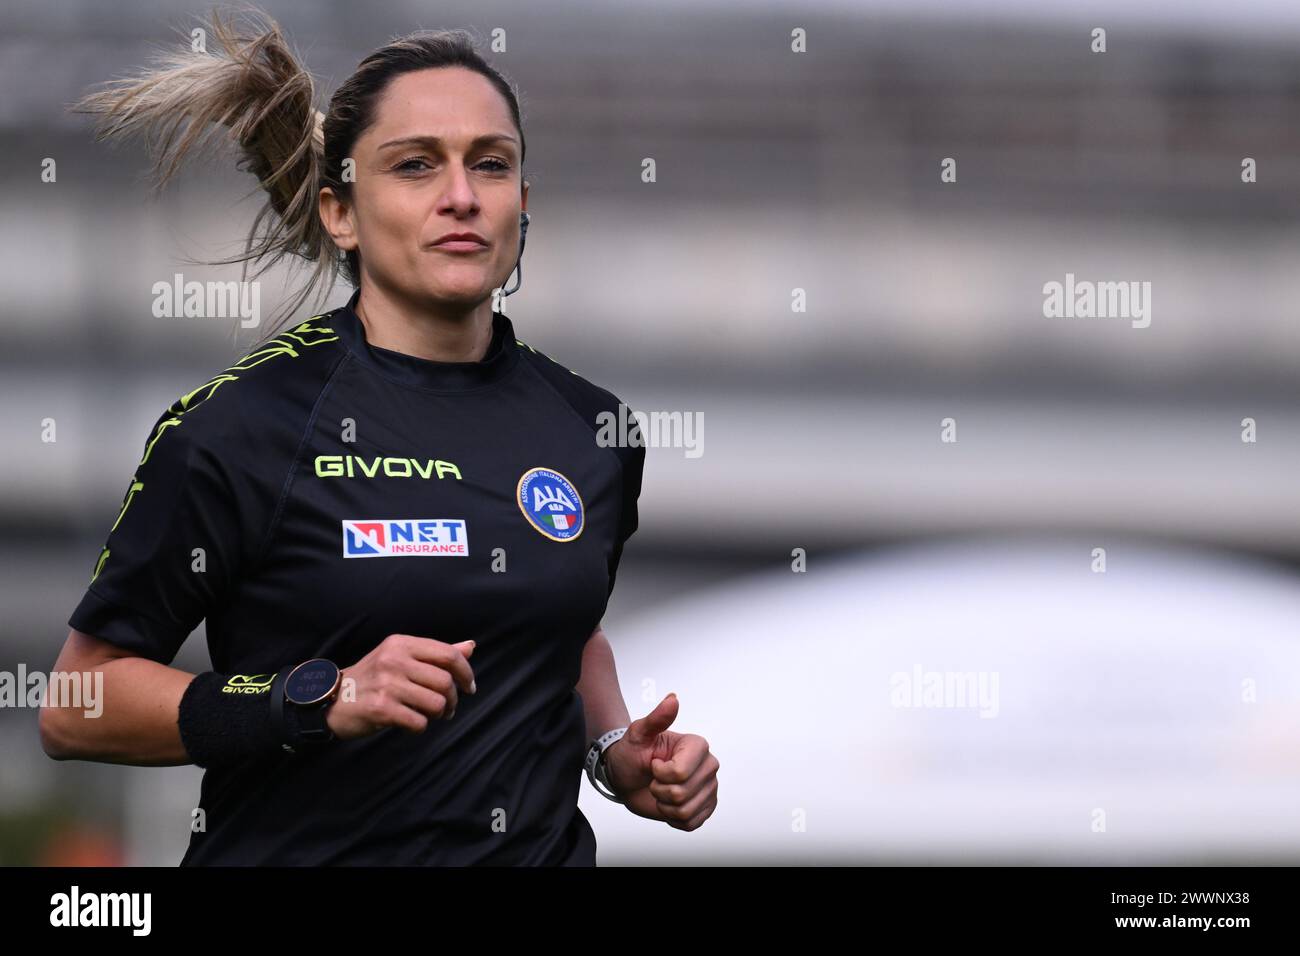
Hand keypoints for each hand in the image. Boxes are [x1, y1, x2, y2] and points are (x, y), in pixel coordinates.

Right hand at [326, 635, 475, 739]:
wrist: (332, 700)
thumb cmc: (373, 679)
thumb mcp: (400, 657)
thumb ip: (436, 654)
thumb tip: (470, 646)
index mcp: (401, 644)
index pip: (448, 654)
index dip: (466, 672)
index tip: (469, 687)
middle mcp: (393, 660)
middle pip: (445, 681)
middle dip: (453, 698)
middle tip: (449, 707)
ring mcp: (386, 684)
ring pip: (436, 703)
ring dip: (440, 714)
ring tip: (432, 715)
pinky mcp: (381, 709)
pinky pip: (419, 722)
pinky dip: (421, 726)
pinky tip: (412, 722)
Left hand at [600, 693, 718, 829]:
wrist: (629, 777)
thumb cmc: (632, 753)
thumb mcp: (638, 734)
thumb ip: (657, 718)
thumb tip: (673, 698)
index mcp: (698, 745)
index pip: (680, 773)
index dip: (659, 774)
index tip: (654, 763)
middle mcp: (709, 766)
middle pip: (682, 794)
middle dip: (659, 791)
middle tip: (654, 779)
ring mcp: (709, 788)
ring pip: (685, 811)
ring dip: (664, 806)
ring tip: (660, 791)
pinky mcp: (705, 808)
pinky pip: (690, 823)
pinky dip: (672, 819)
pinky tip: (667, 804)